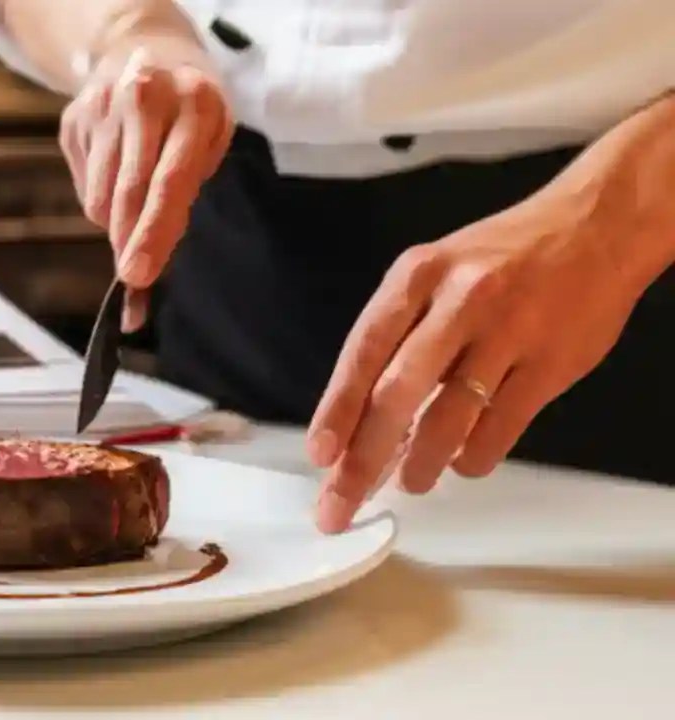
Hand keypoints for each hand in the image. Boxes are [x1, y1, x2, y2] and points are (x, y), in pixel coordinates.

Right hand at [59, 37, 233, 330]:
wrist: (144, 46)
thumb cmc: (189, 106)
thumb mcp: (213, 134)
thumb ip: (190, 185)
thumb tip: (152, 251)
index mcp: (192, 103)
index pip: (169, 182)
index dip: (153, 233)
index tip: (138, 277)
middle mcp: (141, 98)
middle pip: (128, 193)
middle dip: (129, 243)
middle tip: (133, 279)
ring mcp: (100, 106)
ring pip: (99, 197)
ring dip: (116, 223)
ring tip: (136, 214)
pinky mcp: (73, 119)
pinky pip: (84, 185)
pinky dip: (102, 197)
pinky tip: (118, 176)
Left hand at [305, 185, 665, 533]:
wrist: (597, 225)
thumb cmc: (501, 258)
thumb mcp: (436, 273)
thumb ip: (399, 336)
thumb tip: (359, 418)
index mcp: (416, 276)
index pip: (363, 352)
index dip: (337, 409)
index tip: (319, 455)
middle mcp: (459, 301)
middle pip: (397, 394)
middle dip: (363, 458)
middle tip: (341, 503)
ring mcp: (508, 332)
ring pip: (449, 418)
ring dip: (421, 464)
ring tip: (410, 482)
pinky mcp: (552, 363)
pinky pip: (500, 427)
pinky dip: (473, 456)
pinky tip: (463, 462)